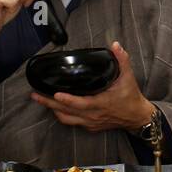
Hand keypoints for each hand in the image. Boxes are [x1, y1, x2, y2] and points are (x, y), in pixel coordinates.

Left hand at [30, 41, 152, 132]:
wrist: (136, 117)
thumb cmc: (130, 97)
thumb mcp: (128, 77)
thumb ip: (122, 60)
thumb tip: (115, 45)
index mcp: (101, 103)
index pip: (81, 103)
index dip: (67, 100)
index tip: (56, 93)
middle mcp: (93, 115)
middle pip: (66, 112)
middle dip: (49, 103)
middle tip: (35, 94)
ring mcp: (90, 122)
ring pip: (66, 119)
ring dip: (52, 110)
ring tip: (40, 99)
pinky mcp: (90, 126)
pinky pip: (71, 122)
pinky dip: (61, 115)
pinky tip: (54, 107)